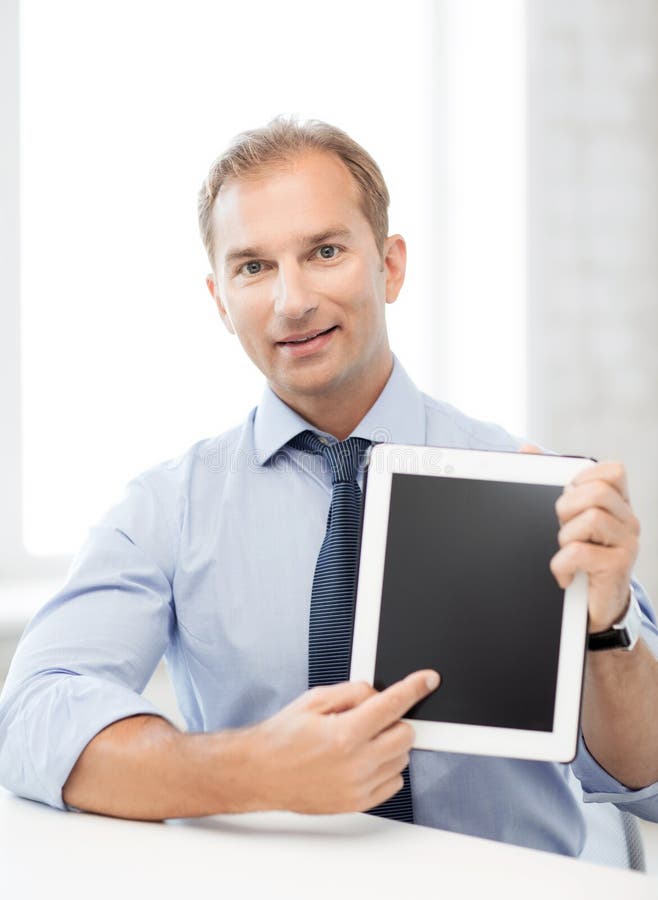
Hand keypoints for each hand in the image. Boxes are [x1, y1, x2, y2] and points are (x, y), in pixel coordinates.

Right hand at [248, 670, 439, 813]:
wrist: (261, 772)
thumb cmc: (283, 736)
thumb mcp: (315, 698)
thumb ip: (353, 692)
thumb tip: (379, 694)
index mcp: (345, 733)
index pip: (393, 704)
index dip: (415, 687)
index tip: (428, 680)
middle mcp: (356, 763)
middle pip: (406, 734)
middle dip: (394, 720)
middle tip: (371, 718)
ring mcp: (358, 786)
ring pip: (402, 758)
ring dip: (390, 744)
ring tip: (361, 741)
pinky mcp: (358, 803)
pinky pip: (394, 783)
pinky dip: (386, 767)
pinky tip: (363, 759)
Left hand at [520, 445, 639, 631]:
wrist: (590, 608)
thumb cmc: (576, 558)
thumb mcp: (563, 518)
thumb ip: (547, 481)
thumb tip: (527, 448)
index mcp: (616, 503)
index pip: (611, 471)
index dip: (583, 479)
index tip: (567, 499)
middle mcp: (627, 520)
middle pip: (597, 492)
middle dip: (566, 508)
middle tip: (561, 528)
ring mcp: (627, 544)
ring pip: (592, 518)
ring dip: (565, 536)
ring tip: (564, 552)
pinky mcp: (619, 567)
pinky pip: (582, 552)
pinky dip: (562, 563)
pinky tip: (564, 574)